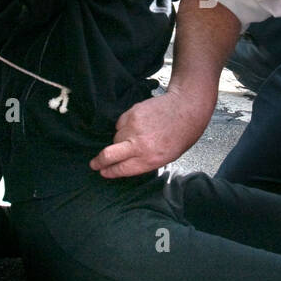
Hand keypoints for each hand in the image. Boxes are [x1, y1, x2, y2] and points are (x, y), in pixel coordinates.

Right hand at [90, 89, 211, 178]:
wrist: (186, 108)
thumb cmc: (181, 135)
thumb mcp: (167, 157)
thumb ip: (145, 161)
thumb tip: (125, 164)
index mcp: (150, 159)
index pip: (122, 169)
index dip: (110, 172)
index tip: (103, 172)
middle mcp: (139, 144)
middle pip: (108, 155)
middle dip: (99, 161)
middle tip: (94, 164)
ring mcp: (134, 127)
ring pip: (115, 137)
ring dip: (119, 140)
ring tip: (135, 136)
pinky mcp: (132, 113)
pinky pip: (120, 124)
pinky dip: (124, 126)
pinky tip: (138, 125)